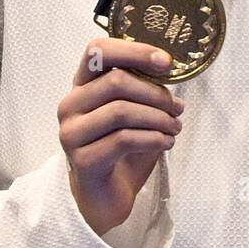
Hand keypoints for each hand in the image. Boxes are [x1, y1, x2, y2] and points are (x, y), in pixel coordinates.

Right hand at [58, 37, 184, 237]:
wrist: (105, 197)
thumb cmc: (121, 150)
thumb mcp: (134, 113)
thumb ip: (144, 90)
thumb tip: (171, 70)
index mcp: (82, 86)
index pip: (97, 50)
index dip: (134, 50)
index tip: (166, 62)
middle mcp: (71, 105)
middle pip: (115, 81)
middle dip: (155, 94)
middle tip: (177, 108)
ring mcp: (72, 133)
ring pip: (121, 111)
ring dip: (158, 118)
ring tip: (175, 128)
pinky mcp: (82, 160)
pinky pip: (124, 140)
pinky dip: (153, 139)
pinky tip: (166, 143)